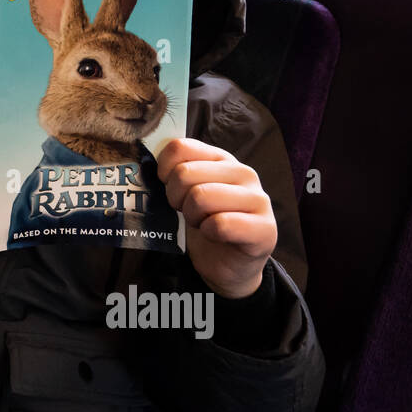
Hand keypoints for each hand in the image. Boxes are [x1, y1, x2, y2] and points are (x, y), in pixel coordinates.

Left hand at [156, 138, 275, 298]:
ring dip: (192, 217)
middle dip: (176, 198)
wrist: (228, 264)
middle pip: (184, 173)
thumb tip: (146, 166)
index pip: (179, 147)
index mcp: (221, 158)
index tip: (169, 188)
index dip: (164, 171)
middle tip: (187, 212)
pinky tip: (215, 236)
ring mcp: (258, 199)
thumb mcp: (185, 193)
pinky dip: (209, 233)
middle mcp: (243, 172)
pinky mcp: (265, 228)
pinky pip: (221, 224)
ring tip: (202, 223)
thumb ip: (172, 174)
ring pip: (201, 196)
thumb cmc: (204, 223)